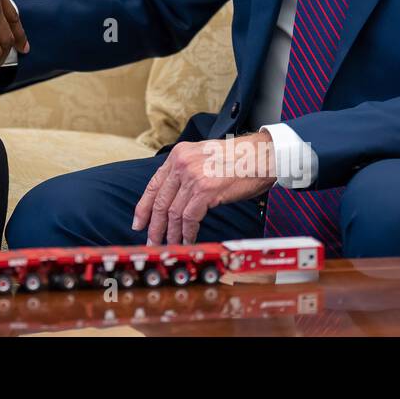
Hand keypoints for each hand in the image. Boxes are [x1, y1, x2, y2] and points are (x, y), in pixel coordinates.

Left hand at [132, 132, 276, 244]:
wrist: (260, 155)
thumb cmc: (237, 160)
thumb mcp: (202, 157)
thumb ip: (185, 172)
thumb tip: (173, 199)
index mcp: (178, 155)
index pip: (153, 184)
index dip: (144, 207)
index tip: (138, 223)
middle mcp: (182, 163)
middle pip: (160, 201)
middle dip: (154, 225)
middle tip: (152, 240)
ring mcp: (193, 176)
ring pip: (173, 212)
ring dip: (171, 233)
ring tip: (171, 244)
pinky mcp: (205, 189)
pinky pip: (189, 217)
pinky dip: (188, 232)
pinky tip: (189, 239)